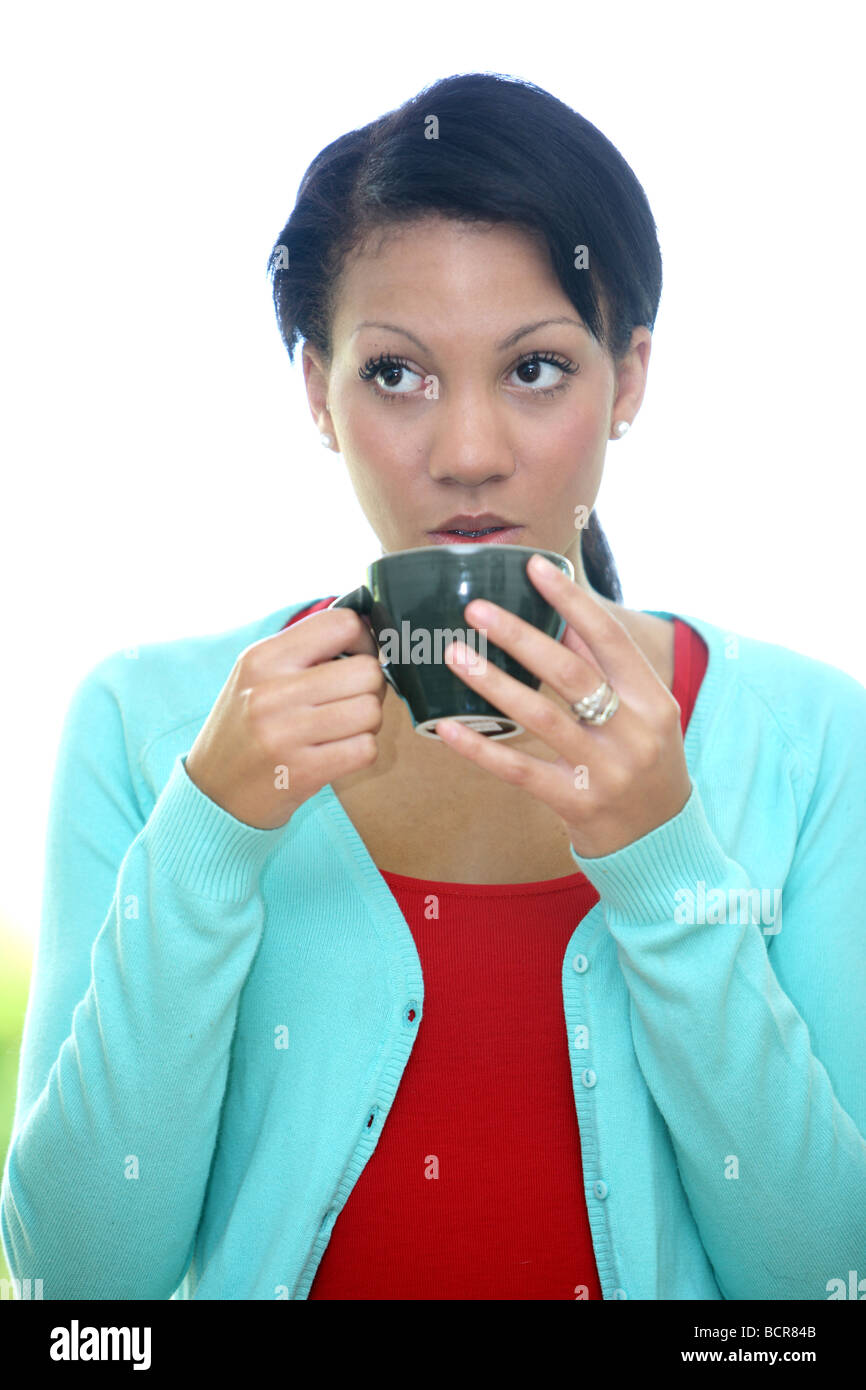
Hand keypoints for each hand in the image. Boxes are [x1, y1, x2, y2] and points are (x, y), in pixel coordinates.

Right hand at [184, 609, 384, 829]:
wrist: (213, 793)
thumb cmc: (245, 729)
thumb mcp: (257, 676)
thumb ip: (305, 651)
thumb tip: (368, 632)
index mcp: (262, 657)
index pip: (341, 623)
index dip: (363, 640)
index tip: (356, 658)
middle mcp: (271, 691)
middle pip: (366, 671)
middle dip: (369, 687)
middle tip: (350, 700)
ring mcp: (285, 733)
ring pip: (371, 710)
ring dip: (368, 722)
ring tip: (341, 728)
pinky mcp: (302, 771)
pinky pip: (366, 749)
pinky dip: (361, 751)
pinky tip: (337, 752)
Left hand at [436, 552, 692, 858]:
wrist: (662, 842)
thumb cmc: (646, 765)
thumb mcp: (646, 714)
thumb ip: (608, 672)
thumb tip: (560, 619)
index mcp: (653, 700)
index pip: (609, 639)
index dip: (571, 601)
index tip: (534, 568)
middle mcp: (633, 732)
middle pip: (570, 673)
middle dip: (520, 636)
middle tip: (477, 610)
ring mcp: (604, 770)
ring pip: (540, 717)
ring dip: (493, 682)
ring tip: (455, 654)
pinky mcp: (575, 802)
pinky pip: (519, 769)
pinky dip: (480, 748)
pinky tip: (448, 728)